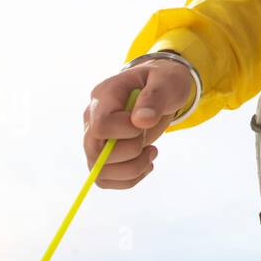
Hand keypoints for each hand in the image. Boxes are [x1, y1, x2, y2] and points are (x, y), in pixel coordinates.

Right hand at [82, 58, 195, 188]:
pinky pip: (105, 179)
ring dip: (132, 170)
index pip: (101, 125)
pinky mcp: (103, 154)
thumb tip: (142, 121)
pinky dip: (129, 179)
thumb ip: (155, 97)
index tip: (147, 121)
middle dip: (130, 152)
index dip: (126, 132)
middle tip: (150, 139)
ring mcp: (95, 138)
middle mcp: (92, 118)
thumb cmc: (164, 81)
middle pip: (95, 151)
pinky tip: (146, 163)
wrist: (162, 88)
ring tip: (152, 152)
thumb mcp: (167, 80)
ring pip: (99, 171)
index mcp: (104, 95)